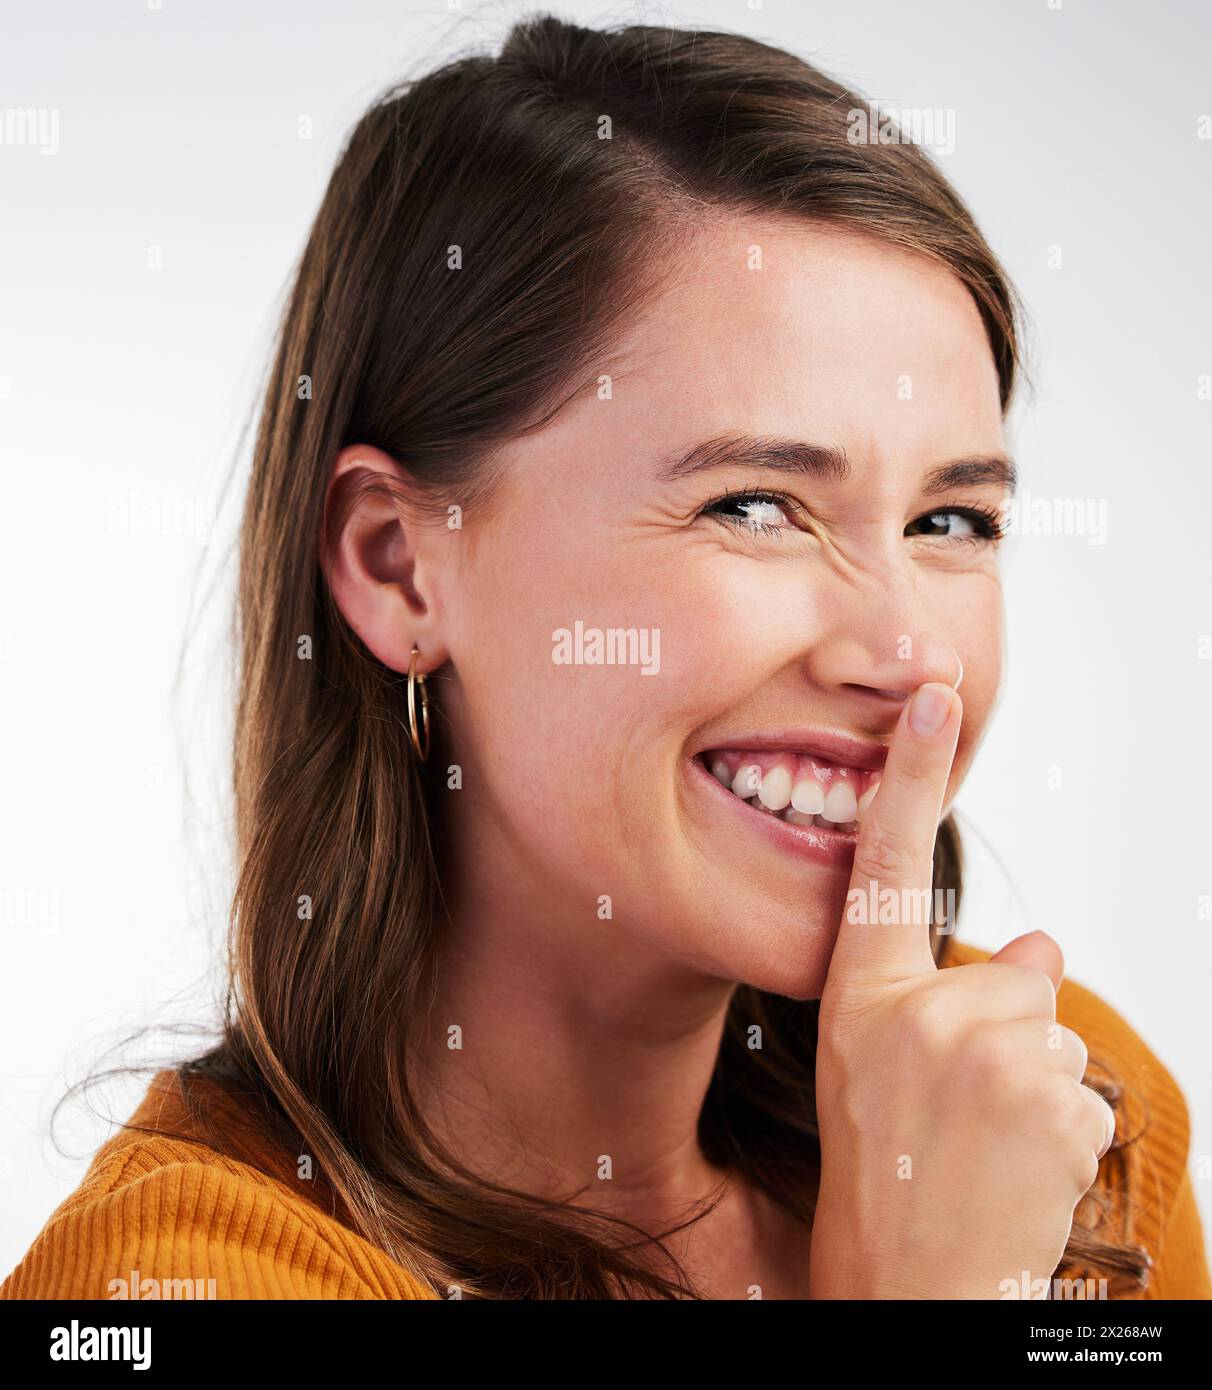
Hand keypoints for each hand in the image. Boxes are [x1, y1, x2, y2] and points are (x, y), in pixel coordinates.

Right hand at [807, 682, 1112, 1298]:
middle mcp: (923, 1014)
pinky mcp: (1057, 1104)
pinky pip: (1083, 1089)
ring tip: (983, 1143)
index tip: (932, 696)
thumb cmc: (881, 1166)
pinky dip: (1063, 1126)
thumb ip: (937, 989)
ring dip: (1035, 1083)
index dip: (908, 775)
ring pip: (1054, 1033)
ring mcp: (991, 1058)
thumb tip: (1047, 947)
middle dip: (1009, 1027)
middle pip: (1017, 973)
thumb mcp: (870, 1064)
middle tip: (960, 1103)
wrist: (909, 1279)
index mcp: (862, 997)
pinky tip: (1014, 1167)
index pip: (884, 866)